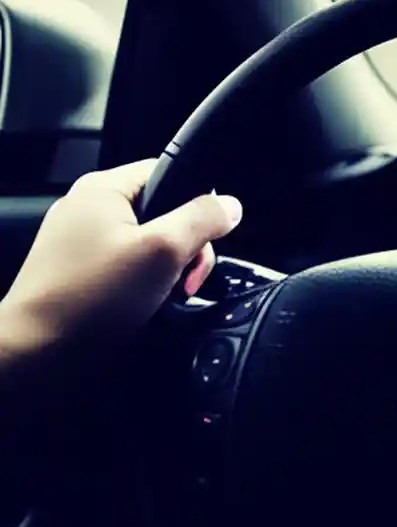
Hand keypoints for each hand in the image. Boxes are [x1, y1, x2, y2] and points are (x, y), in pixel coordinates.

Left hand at [0, 159, 241, 359]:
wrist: (37, 355)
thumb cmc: (90, 299)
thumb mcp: (163, 251)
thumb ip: (202, 220)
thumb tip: (229, 205)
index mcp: (104, 189)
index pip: (170, 172)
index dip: (196, 205)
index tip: (202, 239)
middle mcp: (89, 209)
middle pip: (164, 212)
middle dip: (185, 248)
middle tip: (183, 277)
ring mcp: (81, 243)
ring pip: (149, 245)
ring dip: (167, 271)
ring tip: (161, 297)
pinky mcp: (80, 274)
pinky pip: (129, 269)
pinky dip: (145, 286)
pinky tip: (144, 306)